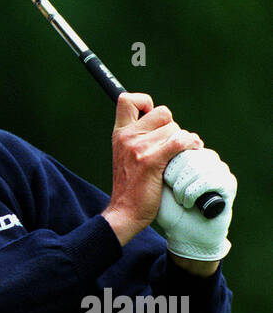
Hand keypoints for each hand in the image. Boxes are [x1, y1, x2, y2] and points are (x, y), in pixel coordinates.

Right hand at [101, 93, 202, 245]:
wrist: (125, 211)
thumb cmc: (130, 186)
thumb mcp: (124, 155)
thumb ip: (137, 138)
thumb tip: (163, 126)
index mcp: (119, 133)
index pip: (127, 100)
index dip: (145, 102)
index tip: (152, 116)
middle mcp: (127, 137)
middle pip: (162, 113)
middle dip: (172, 127)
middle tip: (172, 145)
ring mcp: (139, 148)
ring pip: (175, 129)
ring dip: (184, 140)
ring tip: (182, 153)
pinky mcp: (151, 161)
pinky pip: (179, 142)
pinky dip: (191, 144)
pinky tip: (193, 150)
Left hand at [157, 148, 236, 261]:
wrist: (186, 234)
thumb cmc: (170, 208)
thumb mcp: (158, 182)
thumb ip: (159, 161)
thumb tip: (156, 144)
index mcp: (190, 153)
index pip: (177, 143)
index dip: (166, 162)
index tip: (162, 181)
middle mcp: (207, 157)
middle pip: (187, 153)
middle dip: (174, 175)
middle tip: (171, 192)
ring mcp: (220, 168)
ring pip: (197, 166)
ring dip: (182, 186)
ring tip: (179, 199)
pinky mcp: (229, 183)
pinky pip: (209, 179)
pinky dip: (193, 192)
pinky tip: (187, 203)